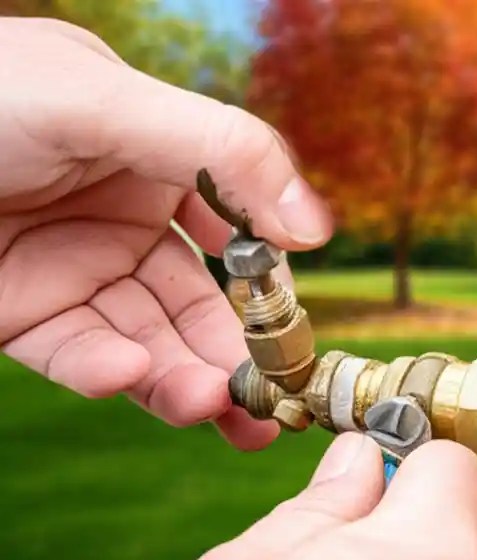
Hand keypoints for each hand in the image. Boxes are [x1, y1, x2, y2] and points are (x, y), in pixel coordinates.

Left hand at [0, 18, 333, 449]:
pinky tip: (128, 373)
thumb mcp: (106, 104)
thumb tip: (317, 228)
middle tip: (272, 401)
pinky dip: (108, 372)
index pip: (237, 229)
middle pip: (201, 300)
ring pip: (150, 339)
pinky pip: (80, 355)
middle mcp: (121, 217)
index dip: (272, 280)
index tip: (297, 326)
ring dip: (186, 377)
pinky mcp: (22, 318)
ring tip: (215, 408)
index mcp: (154, 155)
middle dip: (239, 354)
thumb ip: (224, 153)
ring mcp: (72, 271)